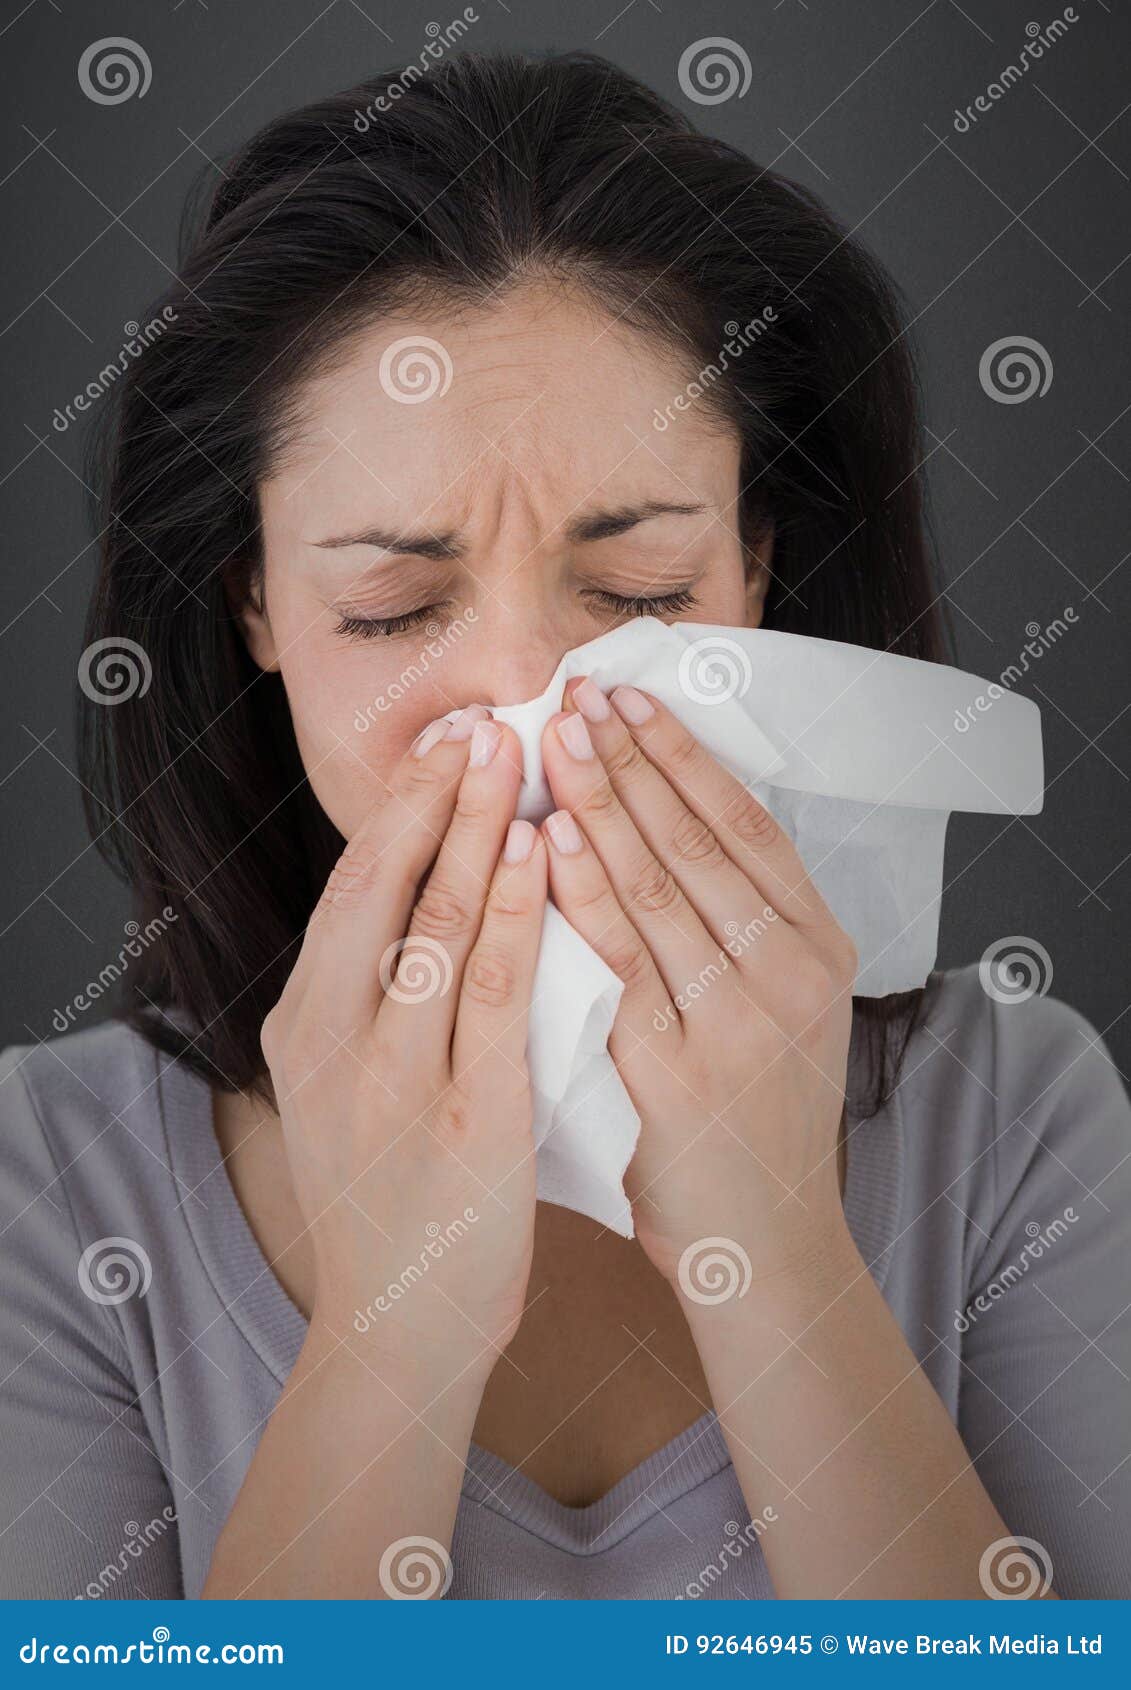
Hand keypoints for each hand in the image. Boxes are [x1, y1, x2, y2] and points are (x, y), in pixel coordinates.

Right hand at [260, 705, 546, 1397]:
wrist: (396, 1330)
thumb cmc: (389, 1203)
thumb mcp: (350, 1090)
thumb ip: (372, 1003)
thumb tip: (420, 901)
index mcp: (304, 1026)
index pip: (352, 887)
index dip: (402, 809)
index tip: (445, 743)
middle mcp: (335, 1039)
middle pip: (386, 885)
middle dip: (438, 795)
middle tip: (485, 719)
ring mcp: (395, 1078)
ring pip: (437, 922)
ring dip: (479, 829)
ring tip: (518, 755)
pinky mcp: (464, 1118)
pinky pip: (494, 994)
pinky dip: (517, 913)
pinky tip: (541, 854)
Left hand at [538, 676, 857, 1296]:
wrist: (768, 1248)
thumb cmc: (759, 1123)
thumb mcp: (783, 1013)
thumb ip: (741, 930)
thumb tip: (659, 826)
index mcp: (822, 947)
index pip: (746, 823)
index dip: (684, 753)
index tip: (631, 697)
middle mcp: (793, 972)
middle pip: (700, 838)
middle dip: (632, 757)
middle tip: (576, 694)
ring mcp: (741, 1020)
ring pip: (661, 884)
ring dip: (601, 802)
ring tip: (554, 741)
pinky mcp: (680, 1069)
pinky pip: (620, 959)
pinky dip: (581, 891)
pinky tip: (546, 841)